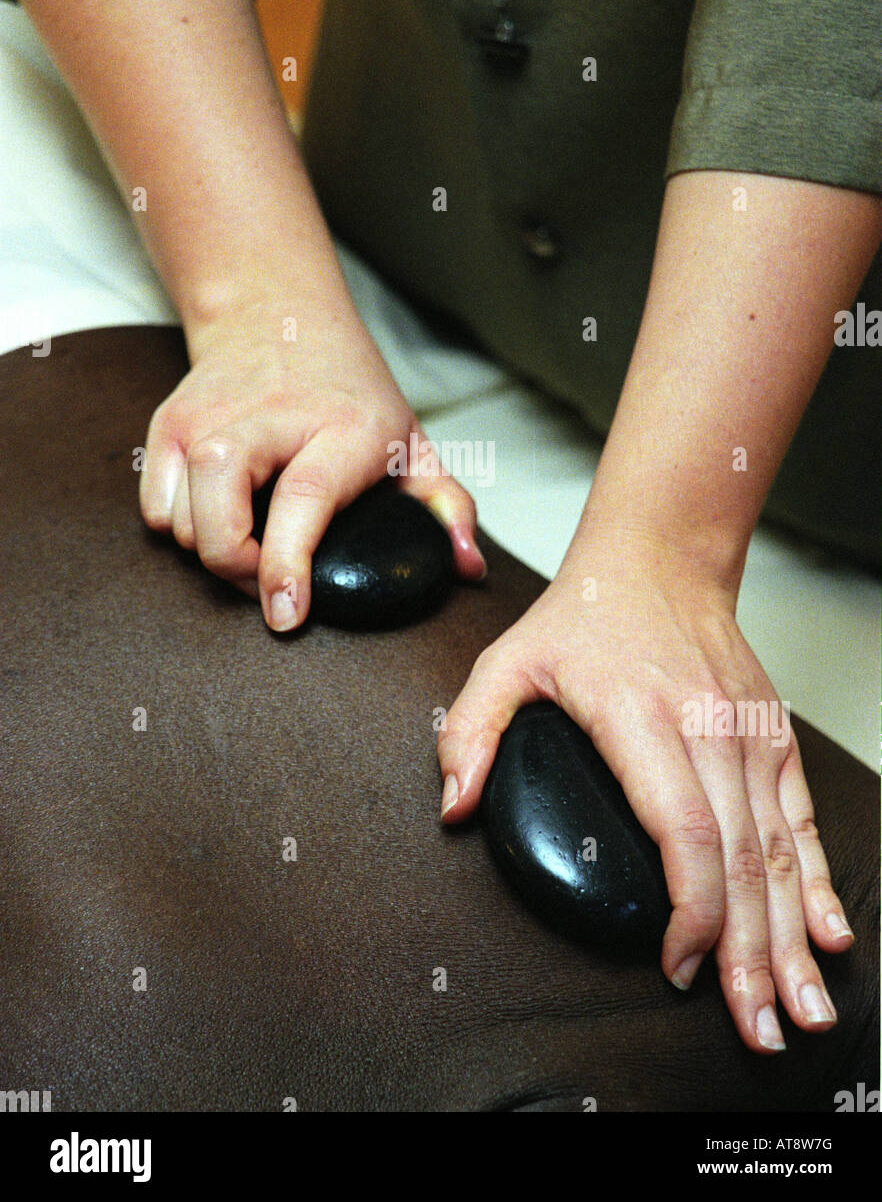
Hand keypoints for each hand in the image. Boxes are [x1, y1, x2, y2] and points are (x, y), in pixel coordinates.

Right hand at [139, 293, 485, 625]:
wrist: (275, 314)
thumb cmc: (348, 391)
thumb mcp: (409, 441)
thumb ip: (447, 507)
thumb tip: (469, 568)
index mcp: (343, 426)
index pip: (304, 499)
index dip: (287, 563)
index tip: (285, 612)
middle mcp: (268, 418)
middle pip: (219, 517)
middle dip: (236, 569)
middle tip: (270, 581)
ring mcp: (208, 418)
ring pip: (181, 522)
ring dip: (212, 550)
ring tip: (252, 541)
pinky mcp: (168, 424)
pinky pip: (155, 510)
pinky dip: (181, 528)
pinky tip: (221, 511)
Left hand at [437, 524, 852, 1053]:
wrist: (661, 559)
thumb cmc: (586, 615)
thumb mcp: (509, 660)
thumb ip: (471, 730)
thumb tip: (450, 805)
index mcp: (643, 718)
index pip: (683, 827)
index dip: (690, 907)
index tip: (680, 964)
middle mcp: (708, 730)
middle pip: (740, 858)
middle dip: (751, 953)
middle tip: (756, 1025)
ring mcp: (748, 735)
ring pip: (779, 851)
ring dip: (790, 935)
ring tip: (800, 1006)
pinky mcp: (772, 737)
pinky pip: (800, 820)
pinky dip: (814, 881)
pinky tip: (824, 934)